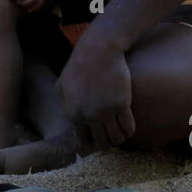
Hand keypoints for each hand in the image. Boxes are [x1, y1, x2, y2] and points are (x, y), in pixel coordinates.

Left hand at [56, 34, 135, 150]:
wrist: (99, 49)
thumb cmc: (79, 64)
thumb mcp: (62, 84)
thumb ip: (64, 104)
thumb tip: (71, 119)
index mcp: (73, 114)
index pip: (84, 140)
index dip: (93, 139)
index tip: (99, 134)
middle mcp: (88, 116)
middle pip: (101, 142)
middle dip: (107, 141)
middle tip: (111, 134)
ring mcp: (105, 111)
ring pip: (116, 139)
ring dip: (120, 138)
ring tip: (121, 132)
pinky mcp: (121, 104)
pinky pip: (128, 128)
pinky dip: (129, 130)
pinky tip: (129, 126)